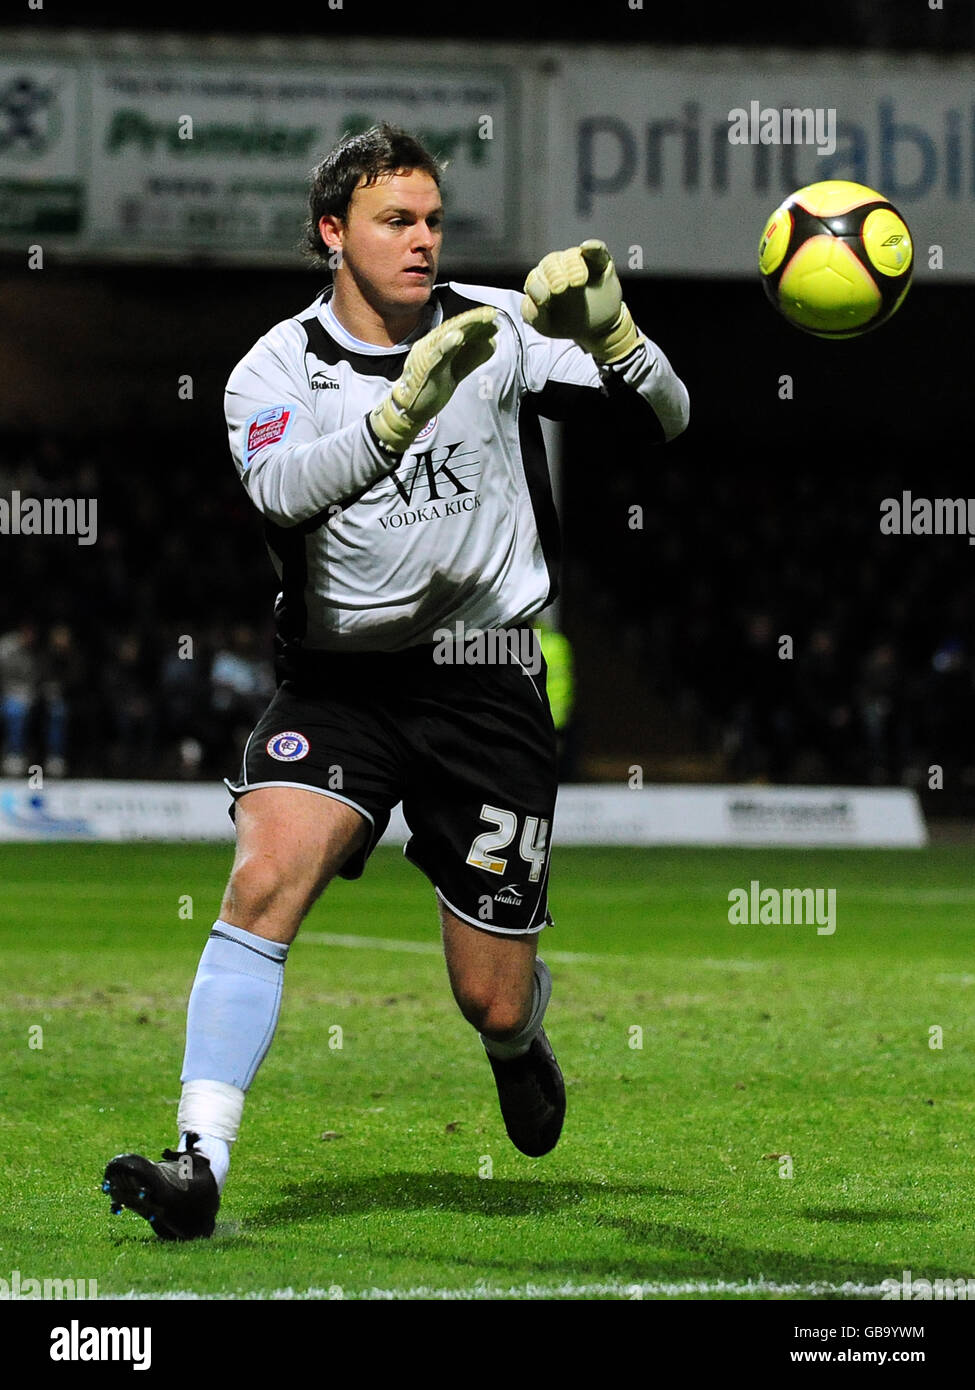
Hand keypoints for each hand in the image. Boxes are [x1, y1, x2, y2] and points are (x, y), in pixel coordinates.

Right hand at [370, 305, 497, 452]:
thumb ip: (471, 357)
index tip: (493, 315)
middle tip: (491, 314)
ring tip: (480, 318)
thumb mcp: (456, 371)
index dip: (477, 321)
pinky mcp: (423, 369)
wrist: (411, 409)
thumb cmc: (432, 387)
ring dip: (464, 326)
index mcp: (439, 344)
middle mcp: (430, 344)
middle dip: (474, 319)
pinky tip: (457, 336)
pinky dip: (445, 345)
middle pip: (454, 327)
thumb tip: (492, 342)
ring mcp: (425, 355)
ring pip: (445, 336)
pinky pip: (435, 355)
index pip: (459, 328)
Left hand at [521, 239, 641, 364]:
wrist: (598, 327)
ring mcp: (577, 263)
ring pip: (569, 256)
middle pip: (550, 263)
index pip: (534, 279)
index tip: (546, 298)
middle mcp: (556, 269)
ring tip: (579, 281)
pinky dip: (592, 247)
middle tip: (563, 287)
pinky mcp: (598, 260)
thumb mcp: (546, 325)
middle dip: (555, 275)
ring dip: (572, 265)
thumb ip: (533, 315)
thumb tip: (531, 300)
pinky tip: (587, 248)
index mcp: (541, 282)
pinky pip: (596, 249)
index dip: (538, 287)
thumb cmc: (568, 323)